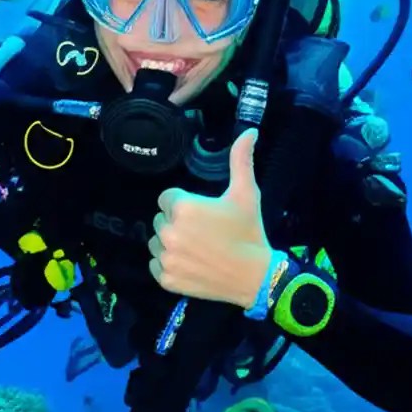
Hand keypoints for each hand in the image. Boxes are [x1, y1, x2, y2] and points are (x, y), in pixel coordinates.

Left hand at [148, 129, 273, 307]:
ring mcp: (166, 258)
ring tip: (197, 248)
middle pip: (161, 220)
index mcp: (183, 208)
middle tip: (203, 232)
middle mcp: (168, 232)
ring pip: (156, 242)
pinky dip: (169, 265)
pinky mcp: (165, 279)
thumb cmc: (249, 232)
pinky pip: (156, 265)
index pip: (167, 198)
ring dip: (170, 244)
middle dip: (178, 223)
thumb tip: (250, 132)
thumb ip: (241, 160)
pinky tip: (191, 264)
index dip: (185, 204)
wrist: (255, 276)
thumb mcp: (246, 194)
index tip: (204, 214)